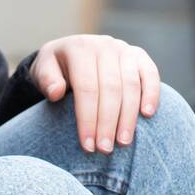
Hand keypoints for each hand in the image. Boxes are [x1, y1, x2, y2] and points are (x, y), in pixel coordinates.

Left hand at [28, 35, 161, 152]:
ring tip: (124, 142)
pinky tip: (148, 115)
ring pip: (131, 84)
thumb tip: (56, 92)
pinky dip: (152, 94)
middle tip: (105, 149)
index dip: (88, 118)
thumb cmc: (56, 68)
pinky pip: (150, 74)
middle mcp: (104, 45)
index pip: (86, 87)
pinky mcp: (139, 55)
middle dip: (108, 122)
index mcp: (79, 49)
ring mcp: (124, 49)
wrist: (73, 51)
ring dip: (129, 116)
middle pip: (110, 88)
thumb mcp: (43, 70)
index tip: (87, 145)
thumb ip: (46, 80)